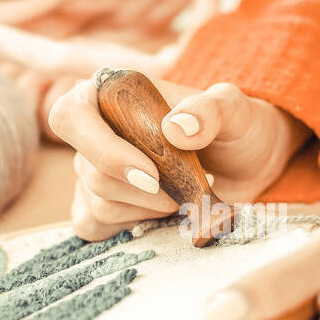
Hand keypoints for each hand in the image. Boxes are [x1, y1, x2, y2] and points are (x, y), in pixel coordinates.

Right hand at [46, 75, 309, 240]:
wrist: (247, 163)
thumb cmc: (236, 128)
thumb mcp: (236, 111)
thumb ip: (212, 110)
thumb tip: (175, 128)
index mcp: (112, 93)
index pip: (71, 116)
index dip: (103, 150)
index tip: (152, 174)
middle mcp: (94, 131)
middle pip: (91, 173)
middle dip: (146, 192)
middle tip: (186, 188)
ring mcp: (92, 170)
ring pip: (97, 205)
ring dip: (149, 210)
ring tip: (182, 196)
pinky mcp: (99, 204)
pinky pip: (93, 226)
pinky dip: (132, 227)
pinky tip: (163, 215)